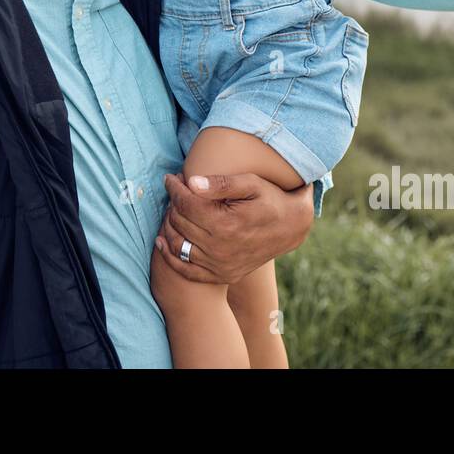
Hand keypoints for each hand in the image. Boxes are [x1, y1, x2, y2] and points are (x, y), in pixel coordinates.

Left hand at [152, 172, 313, 283]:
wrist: (291, 228)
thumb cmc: (270, 199)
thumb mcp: (251, 184)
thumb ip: (221, 183)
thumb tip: (191, 182)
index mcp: (225, 224)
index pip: (185, 203)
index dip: (174, 188)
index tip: (171, 178)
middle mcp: (220, 248)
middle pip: (179, 222)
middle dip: (173, 203)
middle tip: (176, 191)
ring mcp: (220, 265)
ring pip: (177, 244)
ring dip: (169, 225)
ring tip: (173, 210)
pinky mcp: (221, 275)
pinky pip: (186, 270)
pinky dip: (170, 257)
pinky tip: (162, 241)